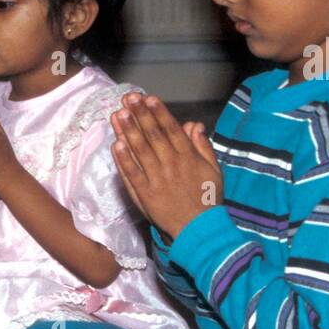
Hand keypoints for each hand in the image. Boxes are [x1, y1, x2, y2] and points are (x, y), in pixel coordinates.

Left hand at [110, 93, 222, 238]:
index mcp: (188, 158)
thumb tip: (194, 124)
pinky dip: (123, 159)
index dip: (159, 113)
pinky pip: (132, 174)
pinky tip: (115, 144)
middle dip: (140, 115)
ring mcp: (156, 180)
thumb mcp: (213, 170)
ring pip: (140, 151)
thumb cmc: (207, 199)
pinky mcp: (144, 194)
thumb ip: (203, 146)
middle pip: (153, 136)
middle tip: (129, 98)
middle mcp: (171, 165)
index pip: (171, 130)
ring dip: (128, 131)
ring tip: (119, 114)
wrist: (199, 230)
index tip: (148, 98)